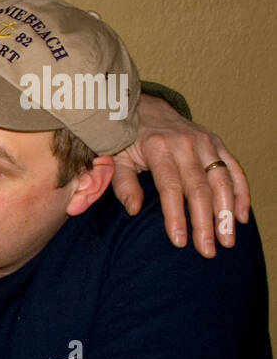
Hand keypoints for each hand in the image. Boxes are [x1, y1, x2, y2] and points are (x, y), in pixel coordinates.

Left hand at [112, 95, 249, 256]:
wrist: (146, 108)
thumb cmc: (128, 140)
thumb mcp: (116, 158)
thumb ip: (123, 183)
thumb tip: (133, 210)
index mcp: (158, 148)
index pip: (170, 187)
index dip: (176, 215)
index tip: (180, 241)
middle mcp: (185, 144)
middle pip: (199, 188)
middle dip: (205, 222)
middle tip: (208, 250)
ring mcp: (205, 143)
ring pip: (222, 181)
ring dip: (227, 213)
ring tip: (227, 240)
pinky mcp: (218, 143)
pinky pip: (234, 169)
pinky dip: (241, 193)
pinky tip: (241, 217)